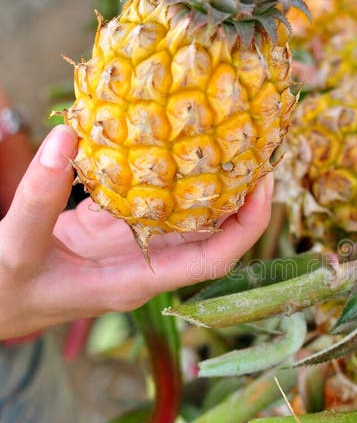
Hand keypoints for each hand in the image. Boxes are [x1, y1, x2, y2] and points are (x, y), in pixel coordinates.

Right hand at [0, 126, 272, 338]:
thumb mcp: (15, 248)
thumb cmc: (0, 293)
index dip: (246, 226)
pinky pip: (139, 194)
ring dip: (200, 175)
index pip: (212, 259)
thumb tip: (68, 138)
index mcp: (136, 281)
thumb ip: (40, 197)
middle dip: (235, 191)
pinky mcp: (102, 226)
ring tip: (222, 130)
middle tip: (253, 140)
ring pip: (176, 209)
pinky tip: (162, 133)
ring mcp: (123, 243)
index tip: (265, 183)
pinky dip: (152, 166)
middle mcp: (140, 262)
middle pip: (206, 230)